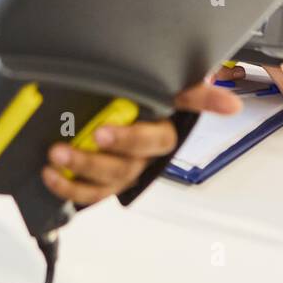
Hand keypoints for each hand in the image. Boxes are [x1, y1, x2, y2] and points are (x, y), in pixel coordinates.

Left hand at [40, 78, 240, 205]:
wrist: (141, 110)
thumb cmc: (161, 100)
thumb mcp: (177, 88)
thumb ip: (198, 92)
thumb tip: (231, 104)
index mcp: (162, 135)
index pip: (150, 140)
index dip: (128, 138)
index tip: (102, 131)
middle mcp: (143, 159)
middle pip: (122, 166)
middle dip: (94, 158)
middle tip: (68, 146)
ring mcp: (123, 173)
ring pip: (104, 182)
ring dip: (78, 173)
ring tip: (55, 159)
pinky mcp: (104, 182)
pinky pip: (88, 193)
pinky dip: (67, 188)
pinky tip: (51, 176)